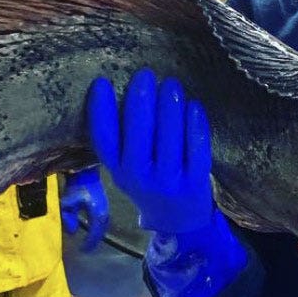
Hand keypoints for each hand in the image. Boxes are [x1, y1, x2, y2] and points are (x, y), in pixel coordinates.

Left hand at [60, 167, 108, 250]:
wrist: (86, 172)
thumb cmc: (77, 186)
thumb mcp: (69, 202)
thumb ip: (69, 218)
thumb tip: (72, 231)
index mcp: (98, 214)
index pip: (94, 233)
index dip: (88, 243)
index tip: (82, 250)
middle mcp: (104, 213)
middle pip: (100, 232)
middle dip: (94, 241)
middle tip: (86, 249)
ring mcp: (106, 209)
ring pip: (102, 227)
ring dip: (96, 235)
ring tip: (89, 241)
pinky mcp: (104, 205)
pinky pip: (102, 222)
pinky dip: (97, 228)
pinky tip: (92, 229)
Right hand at [87, 68, 213, 233]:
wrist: (178, 222)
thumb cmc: (150, 183)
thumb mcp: (127, 168)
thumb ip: (123, 140)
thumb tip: (126, 90)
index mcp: (117, 171)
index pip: (104, 139)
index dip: (101, 111)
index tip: (101, 82)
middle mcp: (139, 177)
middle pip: (139, 134)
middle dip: (141, 101)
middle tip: (146, 74)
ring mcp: (169, 182)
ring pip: (169, 139)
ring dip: (170, 108)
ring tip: (171, 85)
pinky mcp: (195, 183)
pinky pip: (197, 150)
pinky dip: (196, 126)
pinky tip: (194, 106)